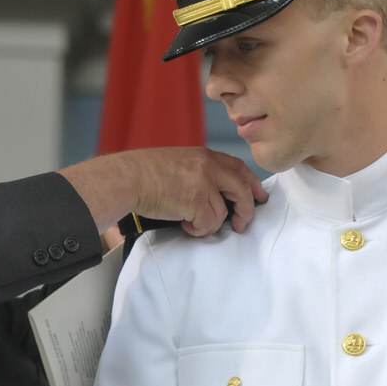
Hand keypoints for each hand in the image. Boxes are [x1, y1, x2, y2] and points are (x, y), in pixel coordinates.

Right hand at [62, 147, 268, 236]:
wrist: (126, 178)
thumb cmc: (144, 172)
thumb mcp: (178, 162)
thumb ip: (199, 171)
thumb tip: (216, 193)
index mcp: (205, 155)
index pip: (239, 168)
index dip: (253, 184)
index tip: (259, 196)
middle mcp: (208, 166)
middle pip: (243, 189)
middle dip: (247, 210)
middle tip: (242, 224)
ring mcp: (203, 183)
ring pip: (224, 212)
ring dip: (210, 224)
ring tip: (192, 223)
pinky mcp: (195, 201)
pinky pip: (209, 223)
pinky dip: (198, 229)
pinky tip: (185, 225)